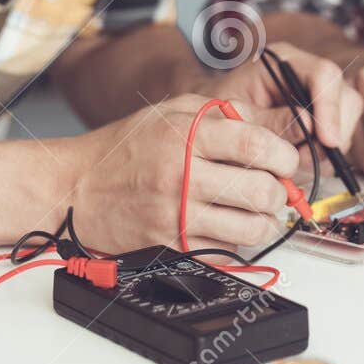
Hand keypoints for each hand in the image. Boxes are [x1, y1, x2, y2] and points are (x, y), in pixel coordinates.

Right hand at [64, 93, 300, 253]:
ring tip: (260, 210)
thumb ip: (226, 113)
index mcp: (186, 135)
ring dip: (266, 222)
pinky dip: (236, 241)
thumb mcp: (174, 112)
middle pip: (259, 191)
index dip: (284, 155)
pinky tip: (229, 225)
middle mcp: (181, 175)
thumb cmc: (128, 146)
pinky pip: (224, 251)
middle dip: (280, 192)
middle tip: (277, 188)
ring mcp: (175, 214)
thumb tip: (276, 124)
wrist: (77, 188)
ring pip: (248, 228)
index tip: (286, 161)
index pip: (256, 145)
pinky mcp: (171, 245)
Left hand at [205, 41, 363, 153]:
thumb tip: (310, 125)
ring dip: (330, 146)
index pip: (323, 74)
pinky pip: (340, 135)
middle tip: (308, 158)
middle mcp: (306, 73)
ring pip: (348, 117)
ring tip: (297, 161)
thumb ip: (272, 122)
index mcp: (283, 63)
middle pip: (344, 94)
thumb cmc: (217, 117)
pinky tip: (305, 160)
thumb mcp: (239, 118)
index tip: (327, 140)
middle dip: (333, 131)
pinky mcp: (322, 117)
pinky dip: (328, 154)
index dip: (329, 107)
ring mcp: (317, 95)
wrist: (210, 128)